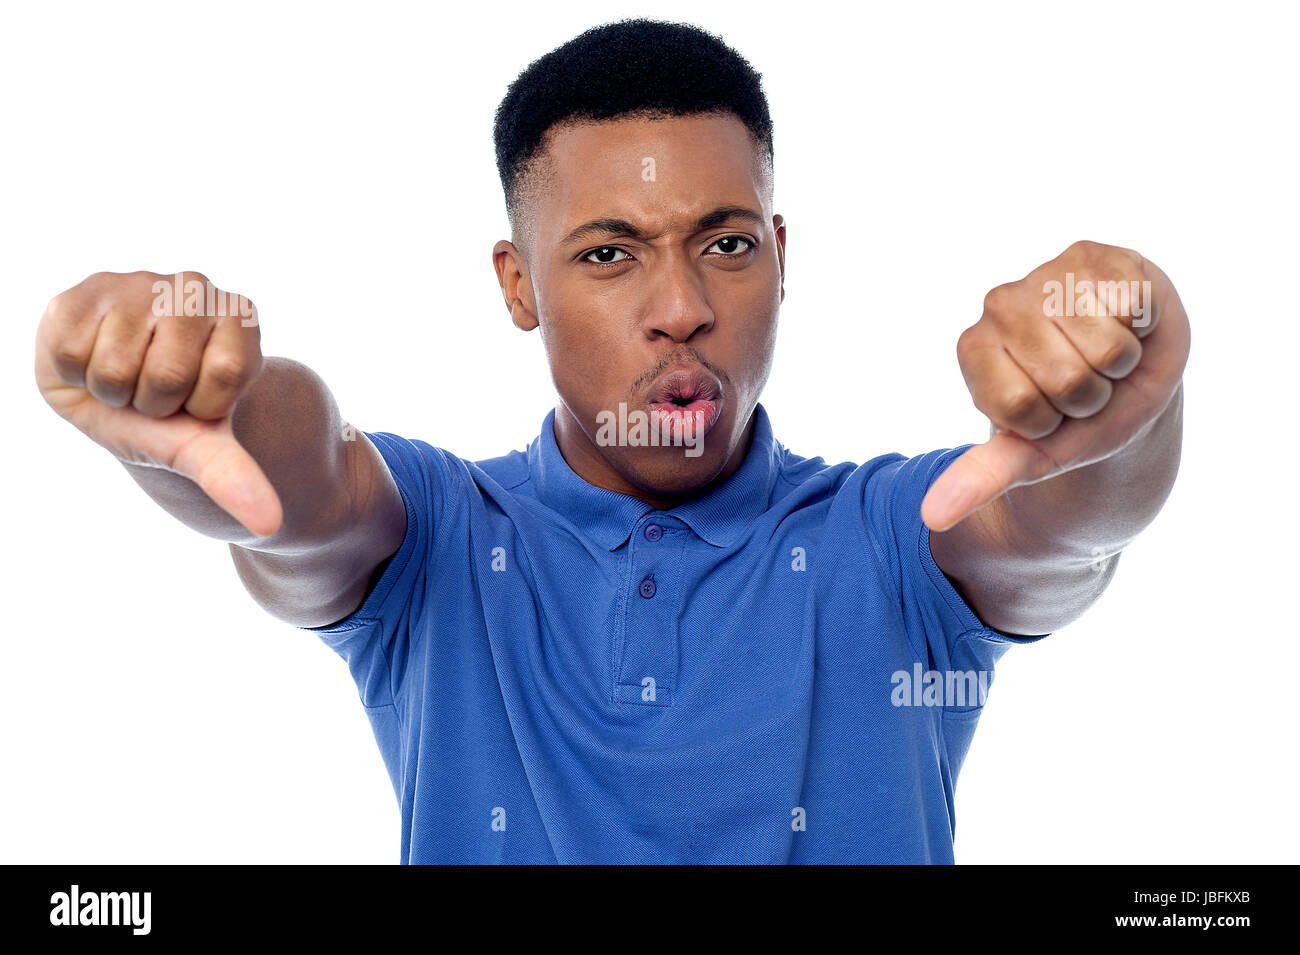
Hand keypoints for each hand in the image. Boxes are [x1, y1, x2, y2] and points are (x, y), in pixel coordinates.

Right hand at [34, 270, 282, 537]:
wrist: (117, 394)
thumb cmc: (172, 415)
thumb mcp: (204, 447)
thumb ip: (236, 477)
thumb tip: (269, 524)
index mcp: (240, 316)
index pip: (226, 375)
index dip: (205, 406)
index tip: (199, 401)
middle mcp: (194, 289)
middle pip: (167, 374)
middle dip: (155, 402)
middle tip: (155, 392)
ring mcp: (138, 282)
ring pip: (115, 367)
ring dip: (114, 389)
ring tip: (125, 374)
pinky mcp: (84, 291)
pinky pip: (72, 352)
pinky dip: (76, 372)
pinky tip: (93, 356)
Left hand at [921, 240, 1190, 531]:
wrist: (1130, 377)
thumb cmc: (1074, 417)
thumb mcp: (1033, 453)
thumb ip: (982, 478)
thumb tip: (932, 516)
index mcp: (973, 351)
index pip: (1022, 408)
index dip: (1050, 423)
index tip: (1049, 412)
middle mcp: (1000, 306)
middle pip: (1067, 380)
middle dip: (1090, 396)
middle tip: (1085, 382)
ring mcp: (1044, 275)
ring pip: (1106, 349)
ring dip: (1119, 364)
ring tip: (1105, 356)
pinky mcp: (1094, 256)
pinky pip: (1132, 308)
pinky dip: (1142, 326)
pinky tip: (1125, 320)